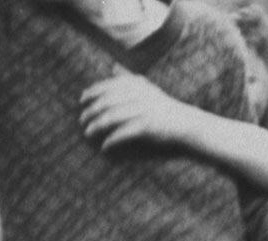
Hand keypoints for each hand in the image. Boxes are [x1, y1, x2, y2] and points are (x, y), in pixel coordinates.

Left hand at [80, 73, 195, 151]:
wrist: (185, 123)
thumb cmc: (163, 106)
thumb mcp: (147, 87)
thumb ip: (128, 78)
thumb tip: (112, 67)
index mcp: (135, 84)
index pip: (106, 86)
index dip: (91, 93)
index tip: (82, 100)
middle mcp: (136, 95)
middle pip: (105, 103)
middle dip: (90, 112)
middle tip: (82, 120)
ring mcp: (141, 111)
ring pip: (110, 118)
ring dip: (96, 126)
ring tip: (88, 133)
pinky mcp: (145, 127)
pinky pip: (122, 134)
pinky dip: (111, 141)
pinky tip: (105, 147)